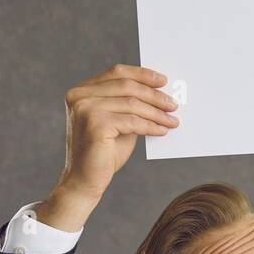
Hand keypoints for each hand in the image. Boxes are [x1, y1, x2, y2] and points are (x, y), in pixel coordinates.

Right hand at [37, 63, 179, 229]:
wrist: (85, 181)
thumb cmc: (103, 153)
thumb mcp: (118, 122)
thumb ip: (130, 106)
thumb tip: (160, 94)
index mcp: (82, 91)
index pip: (116, 73)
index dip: (142, 74)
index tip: (163, 80)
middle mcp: (80, 96)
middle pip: (127, 86)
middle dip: (154, 95)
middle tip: (173, 104)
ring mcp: (85, 109)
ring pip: (132, 103)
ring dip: (157, 113)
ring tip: (172, 121)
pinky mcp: (95, 124)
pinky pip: (132, 121)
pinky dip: (151, 126)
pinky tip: (161, 131)